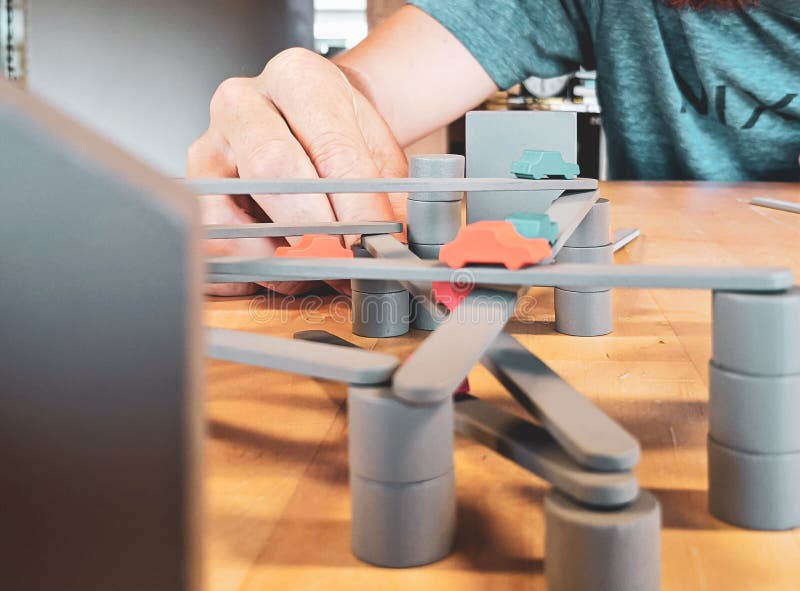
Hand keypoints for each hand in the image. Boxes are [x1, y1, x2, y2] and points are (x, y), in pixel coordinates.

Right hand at [188, 48, 407, 295]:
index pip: (330, 147)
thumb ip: (388, 196)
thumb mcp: (378, 151)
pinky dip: (246, 267)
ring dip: (276, 254)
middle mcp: (243, 103)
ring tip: (312, 266)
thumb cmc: (340, 133)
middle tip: (343, 260)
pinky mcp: (195, 187)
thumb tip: (392, 247)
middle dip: (314, 229)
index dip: (355, 205)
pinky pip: (210, 239)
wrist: (311, 119)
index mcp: (297, 80)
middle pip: (272, 169)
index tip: (372, 242)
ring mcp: (210, 145)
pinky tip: (277, 269)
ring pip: (230, 211)